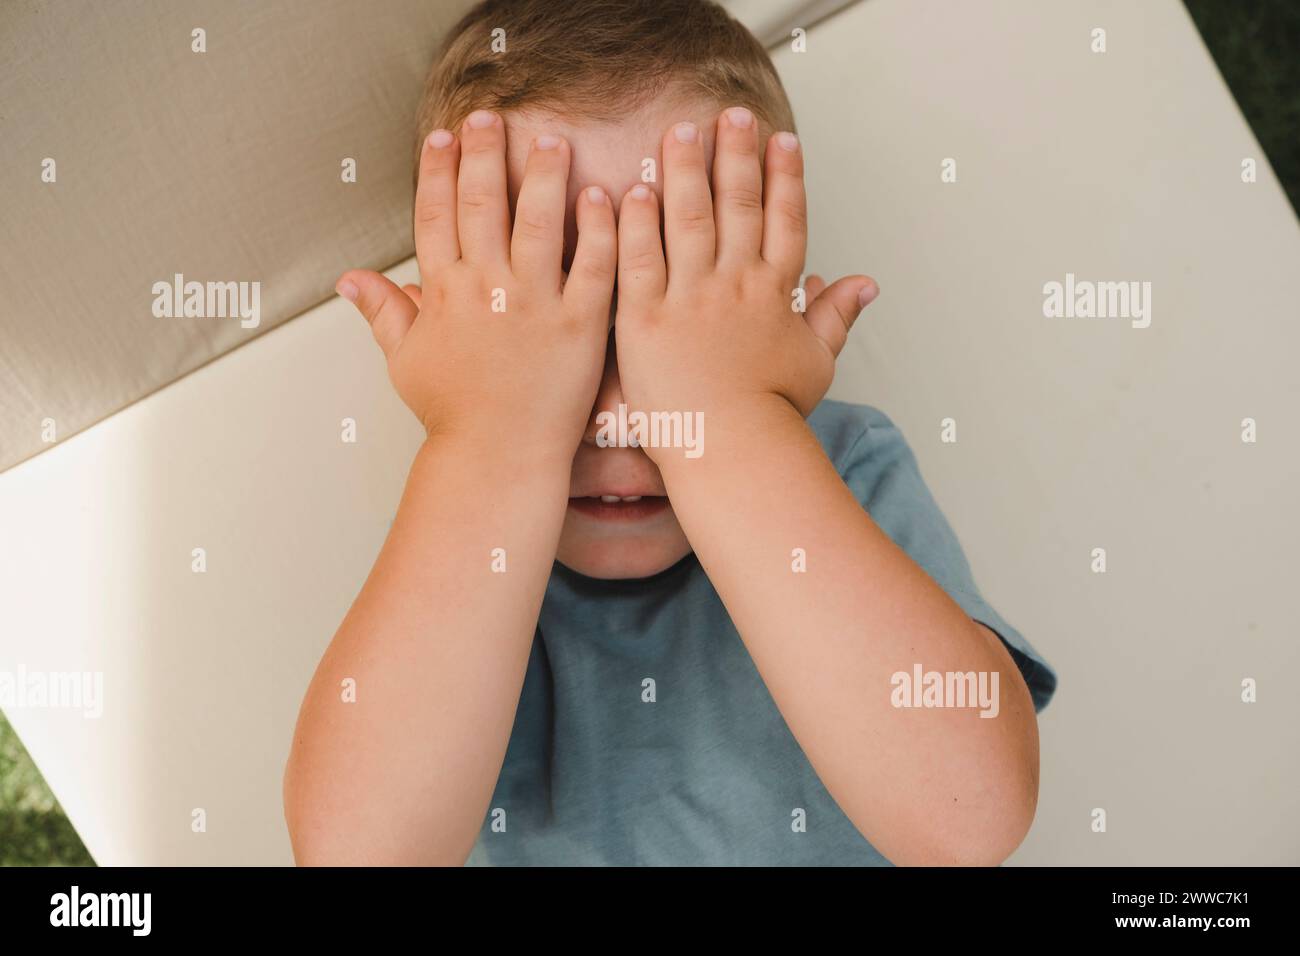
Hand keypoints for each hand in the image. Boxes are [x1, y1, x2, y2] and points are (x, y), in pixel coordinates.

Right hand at [336, 110, 615, 462]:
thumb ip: (384, 312)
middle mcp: (486, 289)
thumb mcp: (406, 361)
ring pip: (537, 222)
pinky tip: (603, 196)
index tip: (444, 136)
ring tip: (553, 139)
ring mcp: (534, 304)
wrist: (498, 459)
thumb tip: (350, 280)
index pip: (435, 214)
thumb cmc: (454, 416)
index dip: (438, 170)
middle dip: (484, 154)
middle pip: (482, 203)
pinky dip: (597, 230)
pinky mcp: (580, 325)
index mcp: (444, 292)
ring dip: (543, 175)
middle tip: (492, 117)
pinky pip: (592, 266)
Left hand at [612, 107, 876, 459]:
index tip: (782, 140)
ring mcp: (689, 298)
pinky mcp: (644, 319)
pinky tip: (631, 189)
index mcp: (774, 294)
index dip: (785, 177)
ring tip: (680, 130)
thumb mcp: (816, 364)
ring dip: (685, 169)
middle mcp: (735, 285)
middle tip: (732, 114)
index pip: (784, 220)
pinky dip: (635, 222)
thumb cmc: (772, 416)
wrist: (731, 453)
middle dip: (736, 154)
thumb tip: (864, 283)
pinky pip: (638, 259)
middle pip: (737, 204)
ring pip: (687, 218)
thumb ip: (836, 317)